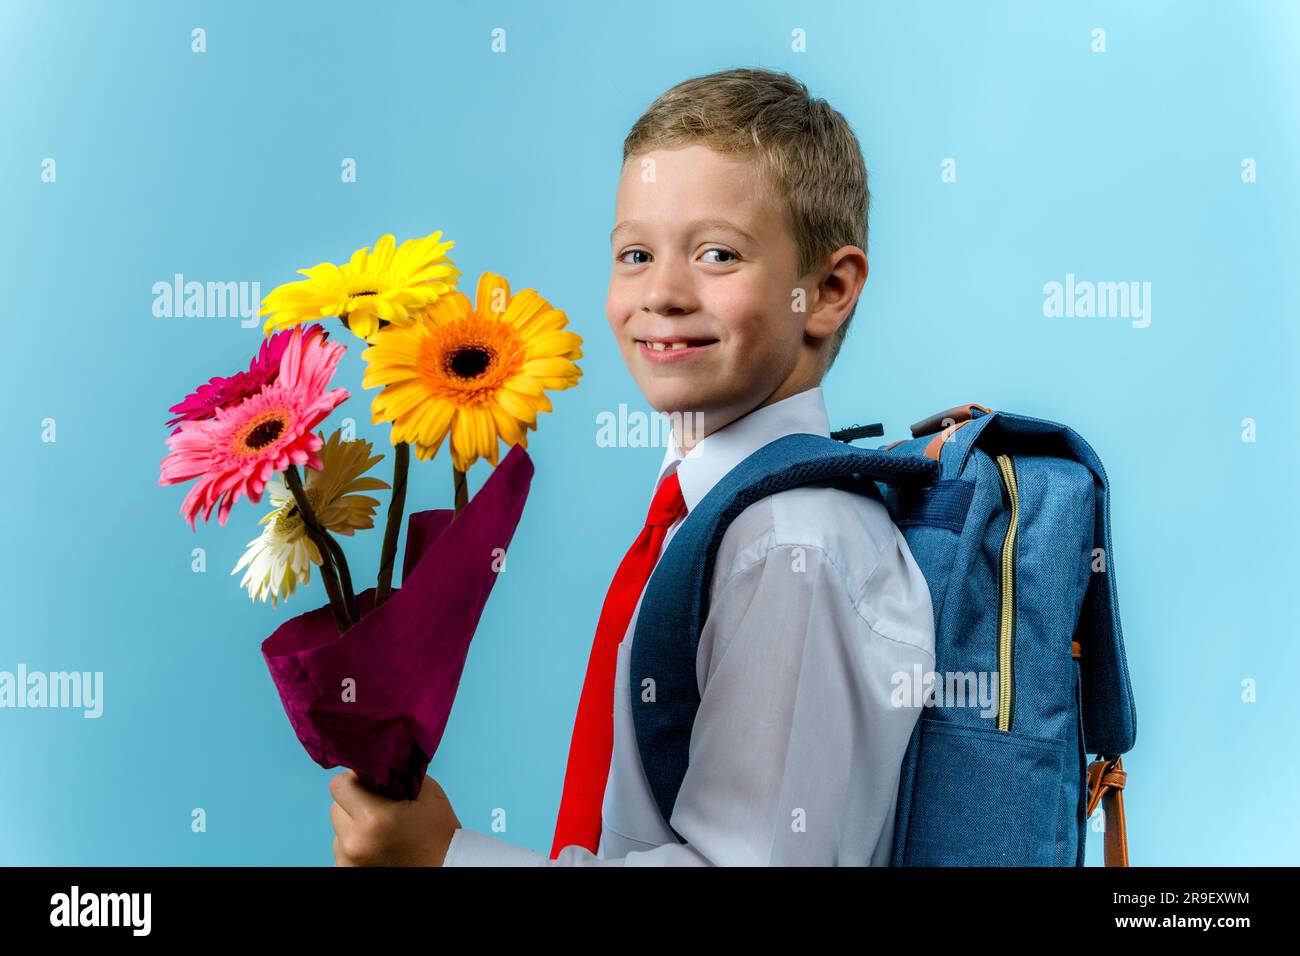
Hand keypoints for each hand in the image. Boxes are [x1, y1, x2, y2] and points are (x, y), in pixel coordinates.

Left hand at [329, 770, 460, 866]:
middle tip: (380, 809)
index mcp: (373, 818)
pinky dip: (356, 845)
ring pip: (338, 830)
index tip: (372, 784)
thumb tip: (373, 766)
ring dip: (354, 826)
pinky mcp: (346, 872)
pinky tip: (377, 847)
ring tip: (381, 832)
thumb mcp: (427, 792)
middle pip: (336, 807)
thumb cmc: (439, 832)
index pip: (340, 785)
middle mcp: (354, 842)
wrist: (447, 868)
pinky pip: (342, 849)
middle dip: (354, 803)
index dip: (356, 779)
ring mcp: (348, 861)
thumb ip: (397, 774)